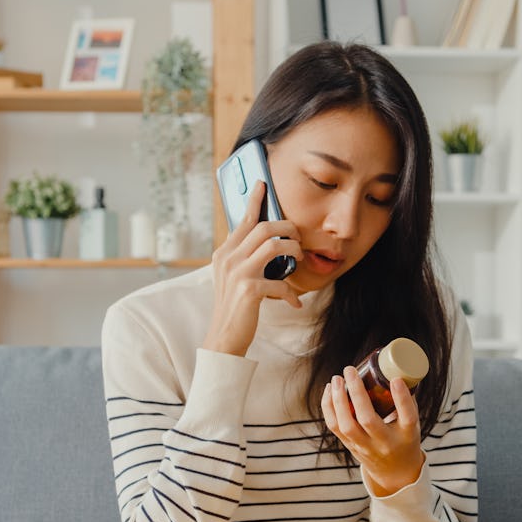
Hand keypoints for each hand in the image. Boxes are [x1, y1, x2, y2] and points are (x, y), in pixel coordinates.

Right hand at [202, 181, 303, 356]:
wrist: (224, 338)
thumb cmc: (234, 307)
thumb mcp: (233, 277)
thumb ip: (243, 257)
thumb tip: (264, 240)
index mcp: (224, 253)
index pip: (242, 220)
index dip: (254, 200)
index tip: (262, 183)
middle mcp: (227, 258)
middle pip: (264, 227)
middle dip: (288, 228)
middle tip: (297, 238)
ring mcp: (237, 273)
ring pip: (273, 245)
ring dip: (293, 250)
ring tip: (298, 260)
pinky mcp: (249, 289)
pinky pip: (280, 281)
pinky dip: (291, 292)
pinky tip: (294, 302)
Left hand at [321, 367, 424, 496]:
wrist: (395, 473)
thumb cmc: (404, 440)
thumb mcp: (412, 423)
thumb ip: (405, 400)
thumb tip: (395, 370)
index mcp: (407, 435)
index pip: (407, 417)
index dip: (402, 398)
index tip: (395, 380)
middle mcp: (384, 443)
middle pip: (367, 420)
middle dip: (356, 393)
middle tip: (350, 370)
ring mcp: (365, 447)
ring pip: (345, 425)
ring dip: (337, 400)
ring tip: (337, 379)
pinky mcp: (350, 446)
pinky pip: (334, 427)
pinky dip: (328, 407)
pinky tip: (329, 390)